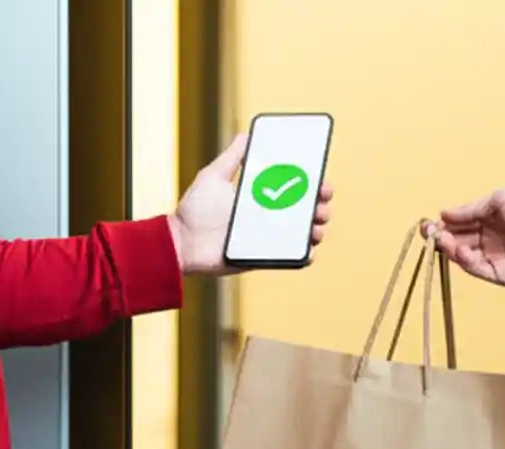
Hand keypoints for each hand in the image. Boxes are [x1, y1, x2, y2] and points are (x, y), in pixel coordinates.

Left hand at [169, 133, 334, 274]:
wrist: (182, 242)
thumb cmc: (195, 210)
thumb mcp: (213, 176)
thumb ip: (232, 157)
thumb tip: (247, 133)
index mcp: (261, 196)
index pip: (294, 189)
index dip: (312, 185)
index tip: (322, 180)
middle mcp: (268, 217)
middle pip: (306, 211)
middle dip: (321, 206)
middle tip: (322, 202)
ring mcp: (268, 239)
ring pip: (304, 235)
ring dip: (317, 229)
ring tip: (316, 226)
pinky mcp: (263, 258)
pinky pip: (291, 258)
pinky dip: (304, 255)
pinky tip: (308, 248)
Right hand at [426, 188, 504, 286]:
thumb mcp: (499, 200)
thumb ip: (471, 209)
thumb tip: (444, 213)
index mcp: (487, 219)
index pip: (458, 223)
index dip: (442, 223)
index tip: (429, 223)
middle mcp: (487, 238)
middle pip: (457, 240)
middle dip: (441, 237)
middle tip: (430, 234)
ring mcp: (492, 257)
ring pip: (462, 255)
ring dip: (450, 248)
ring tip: (443, 241)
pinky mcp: (497, 274)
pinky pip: (475, 268)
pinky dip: (464, 260)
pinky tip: (460, 251)